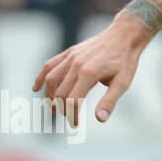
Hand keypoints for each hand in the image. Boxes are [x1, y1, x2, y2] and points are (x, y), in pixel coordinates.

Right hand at [32, 12, 149, 125]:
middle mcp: (76, 65)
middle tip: (67, 116)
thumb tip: (100, 119)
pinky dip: (41, 77)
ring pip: (51, 79)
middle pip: (60, 92)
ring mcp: (71, 57)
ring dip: (49, 95)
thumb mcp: (122, 83)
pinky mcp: (69, 52)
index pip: (73, 100)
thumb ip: (109, 101)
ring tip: (53, 107)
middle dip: (61, 108)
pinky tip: (36, 87)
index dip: (71, 115)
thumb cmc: (125, 61)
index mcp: (89, 74)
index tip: (74, 124)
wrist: (123, 36)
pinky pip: (50, 65)